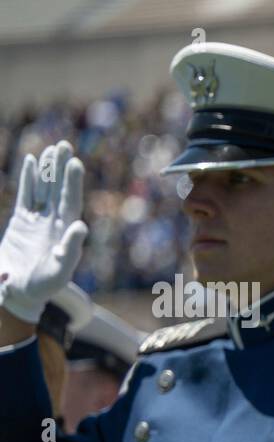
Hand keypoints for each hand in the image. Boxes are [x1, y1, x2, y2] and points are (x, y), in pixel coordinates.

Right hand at [0, 141, 87, 323]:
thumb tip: (82, 227)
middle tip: (65, 145)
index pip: (70, 202)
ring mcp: (38, 221)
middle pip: (58, 190)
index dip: (72, 183)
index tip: (74, 162)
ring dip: (47, 170)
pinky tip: (31, 160)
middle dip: (61, 169)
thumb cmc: (43, 287)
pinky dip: (29, 179)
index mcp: (65, 233)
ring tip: (52, 148)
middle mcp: (54, 223)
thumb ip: (71, 249)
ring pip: (43, 189)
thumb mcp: (59, 271)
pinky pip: (27, 195)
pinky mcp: (22, 222)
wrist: (20, 293)